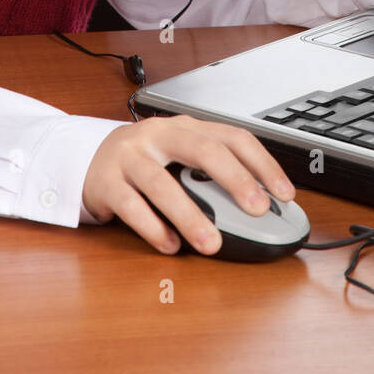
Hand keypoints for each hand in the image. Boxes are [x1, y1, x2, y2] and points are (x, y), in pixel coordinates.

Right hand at [81, 114, 295, 255]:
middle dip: (233, 180)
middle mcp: (159, 135)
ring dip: (190, 216)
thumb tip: (260, 209)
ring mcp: (129, 156)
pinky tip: (170, 245)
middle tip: (255, 210)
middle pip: (201, 149)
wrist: (90, 159)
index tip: (284, 194)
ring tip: (211, 243)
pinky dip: (153, 228)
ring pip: (161, 183)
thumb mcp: (180, 159)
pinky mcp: (106, 181)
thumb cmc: (147, 162)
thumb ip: (212, 176)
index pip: (232, 137)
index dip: (262, 164)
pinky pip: (131, 205)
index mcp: (186, 127)